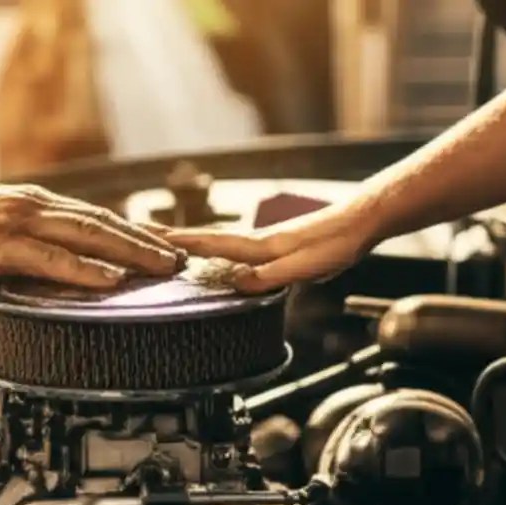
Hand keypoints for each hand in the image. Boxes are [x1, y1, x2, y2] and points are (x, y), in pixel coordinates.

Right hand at [0, 185, 183, 286]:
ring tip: (164, 268)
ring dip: (131, 251)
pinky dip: (84, 269)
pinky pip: (50, 257)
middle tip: (185, 259)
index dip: (138, 232)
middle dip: (149, 242)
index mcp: (34, 206)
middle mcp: (33, 205)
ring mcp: (18, 220)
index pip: (98, 218)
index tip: (172, 247)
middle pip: (104, 223)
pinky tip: (110, 280)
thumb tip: (56, 280)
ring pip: (88, 235)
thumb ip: (28, 256)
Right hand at [157, 206, 375, 292]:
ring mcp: (268, 242)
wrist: (363, 220)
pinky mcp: (279, 247)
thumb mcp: (305, 266)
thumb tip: (235, 283)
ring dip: (193, 246)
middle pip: (208, 241)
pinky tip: (219, 261)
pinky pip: (238, 251)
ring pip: (222, 245)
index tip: (147, 238)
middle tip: (143, 235)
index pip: (211, 244)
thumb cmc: (337, 242)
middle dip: (175, 240)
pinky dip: (218, 252)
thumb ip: (270, 276)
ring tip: (169, 248)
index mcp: (261, 246)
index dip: (179, 244)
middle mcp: (259, 241)